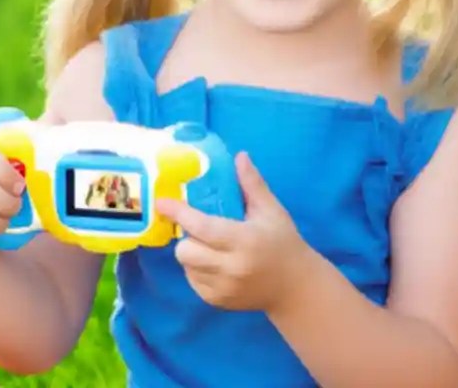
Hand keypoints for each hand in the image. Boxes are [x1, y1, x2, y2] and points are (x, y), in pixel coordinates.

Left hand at [156, 152, 311, 311]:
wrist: (294, 288)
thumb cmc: (283, 243)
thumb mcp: (272, 211)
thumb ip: (252, 185)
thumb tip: (239, 156)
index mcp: (245, 241)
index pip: (202, 227)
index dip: (179, 213)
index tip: (162, 202)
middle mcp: (231, 268)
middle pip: (186, 250)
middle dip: (187, 236)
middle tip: (200, 228)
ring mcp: (223, 288)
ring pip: (186, 265)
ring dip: (191, 251)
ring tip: (209, 246)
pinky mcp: (217, 301)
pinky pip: (192, 280)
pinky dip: (197, 269)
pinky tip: (214, 263)